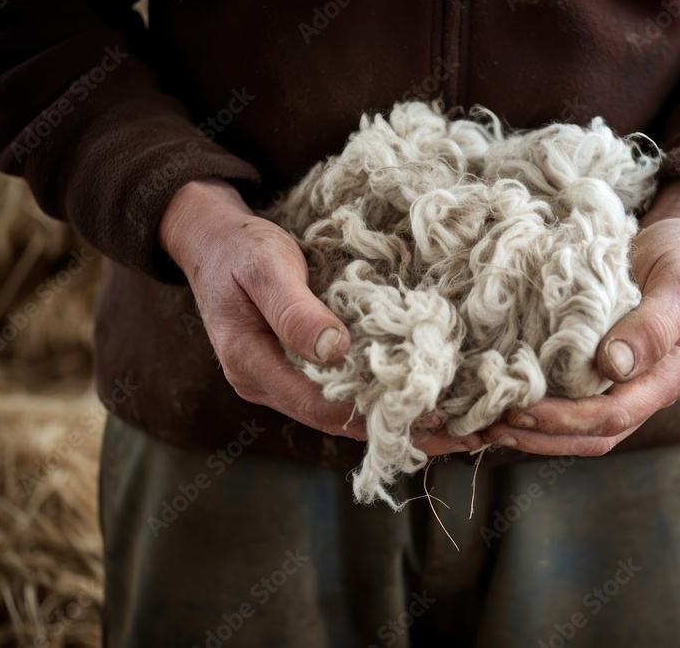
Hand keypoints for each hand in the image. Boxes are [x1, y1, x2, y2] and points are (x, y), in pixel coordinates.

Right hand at [159, 179, 480, 455]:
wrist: (213, 240)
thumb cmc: (239, 249)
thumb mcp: (265, 268)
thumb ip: (294, 310)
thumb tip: (335, 350)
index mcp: (253, 367)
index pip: (321, 407)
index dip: (376, 415)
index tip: (432, 417)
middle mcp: (268, 385)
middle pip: (339, 422)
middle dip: (401, 432)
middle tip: (466, 438)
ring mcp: (282, 381)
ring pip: (345, 413)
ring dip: (398, 422)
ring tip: (459, 431)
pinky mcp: (298, 369)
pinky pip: (344, 394)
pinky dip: (383, 400)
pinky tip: (422, 403)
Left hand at [480, 177, 679, 456]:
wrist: (678, 237)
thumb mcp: (679, 283)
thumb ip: (654, 325)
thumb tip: (613, 364)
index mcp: (667, 378)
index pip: (614, 416)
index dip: (568, 420)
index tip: (523, 411)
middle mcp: (642, 390)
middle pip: (591, 435)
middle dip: (541, 436)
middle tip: (492, 426)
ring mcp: (619, 382)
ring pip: (576, 428)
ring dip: (531, 432)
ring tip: (486, 426)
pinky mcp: (595, 368)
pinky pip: (566, 400)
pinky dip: (533, 407)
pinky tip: (498, 400)